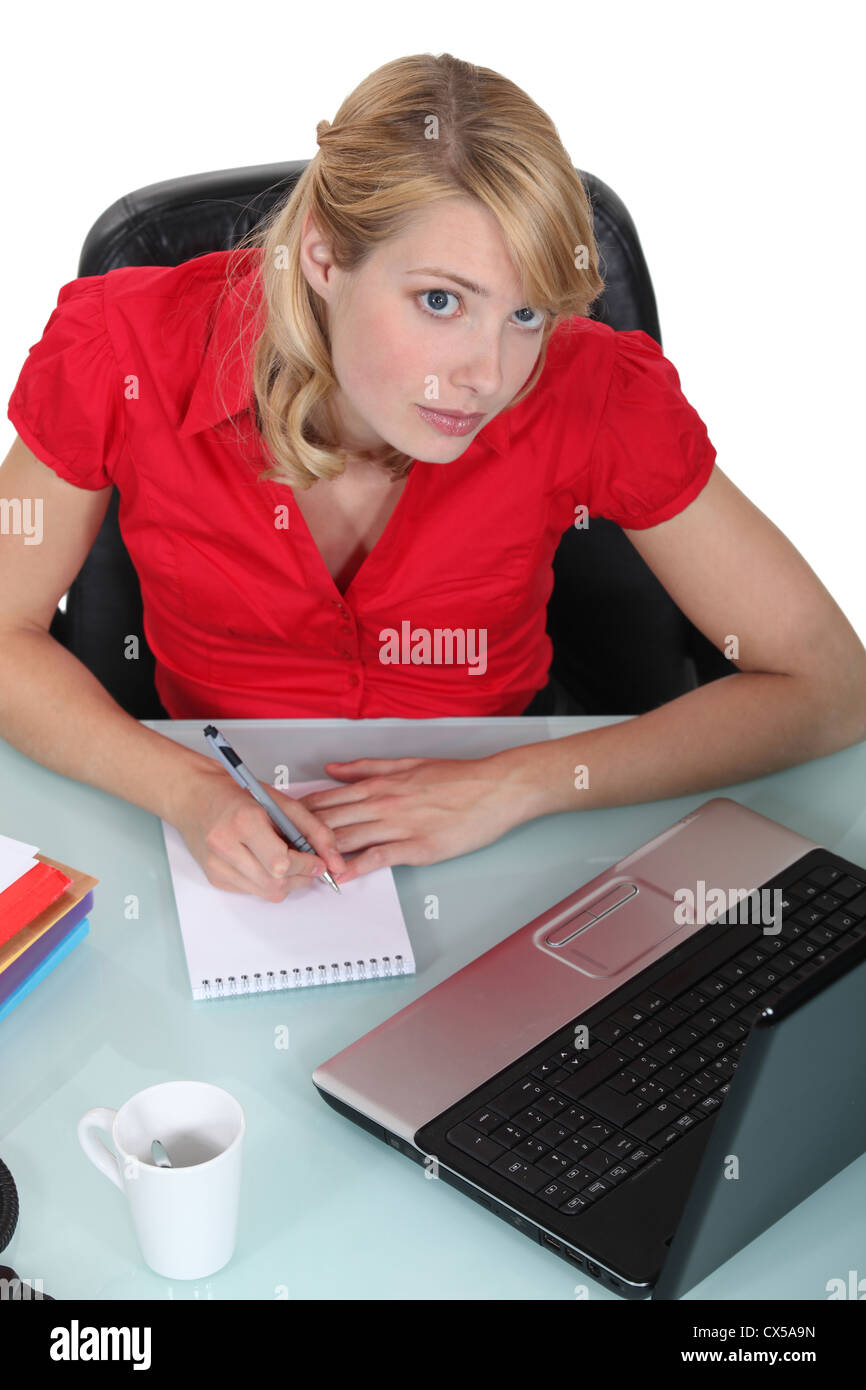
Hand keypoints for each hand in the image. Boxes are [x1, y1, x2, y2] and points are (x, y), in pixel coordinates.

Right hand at [170, 766, 347, 900]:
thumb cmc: (237, 794)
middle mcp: (225, 846)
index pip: (282, 863)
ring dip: (287, 882)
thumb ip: (315, 831)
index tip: (319, 861)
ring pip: (267, 893)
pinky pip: (252, 891)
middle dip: (301, 877)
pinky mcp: (214, 877)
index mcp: (244, 822)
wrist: (195, 797)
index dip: (307, 866)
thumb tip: (336, 862)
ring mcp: (217, 865)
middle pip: (276, 884)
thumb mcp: (282, 803)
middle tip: (308, 863)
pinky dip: (267, 882)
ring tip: (288, 861)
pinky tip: (264, 862)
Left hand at [295, 754, 532, 883]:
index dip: (299, 812)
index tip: (278, 823)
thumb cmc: (456, 777)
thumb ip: (366, 767)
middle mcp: (383, 802)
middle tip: (276, 849)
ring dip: (322, 853)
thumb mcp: (407, 762)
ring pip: (349, 838)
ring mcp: (399, 825)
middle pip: (331, 819)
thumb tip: (330, 769)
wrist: (494, 788)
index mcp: (379, 783)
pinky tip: (339, 876)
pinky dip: (356, 866)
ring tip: (297, 866)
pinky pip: (379, 857)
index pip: (328, 798)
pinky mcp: (417, 846)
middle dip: (301, 835)